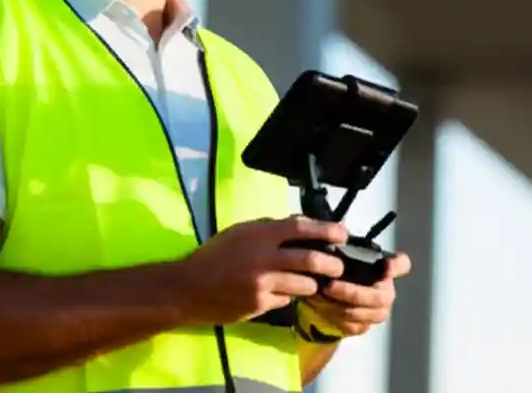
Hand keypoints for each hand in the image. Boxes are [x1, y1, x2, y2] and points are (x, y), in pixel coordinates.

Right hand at [174, 216, 348, 325]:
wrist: (188, 288)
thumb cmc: (214, 256)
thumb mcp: (240, 233)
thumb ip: (269, 229)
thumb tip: (300, 226)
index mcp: (259, 234)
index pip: (301, 228)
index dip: (326, 230)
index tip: (343, 233)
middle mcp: (264, 258)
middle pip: (311, 260)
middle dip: (332, 264)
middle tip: (338, 266)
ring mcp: (263, 284)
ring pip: (305, 285)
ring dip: (311, 284)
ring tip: (310, 282)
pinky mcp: (260, 305)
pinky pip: (286, 300)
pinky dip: (287, 297)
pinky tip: (277, 293)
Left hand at [299, 253, 411, 338]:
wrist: (327, 298)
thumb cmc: (339, 271)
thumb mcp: (339, 255)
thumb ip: (342, 248)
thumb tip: (334, 237)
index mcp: (385, 270)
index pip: (401, 265)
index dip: (396, 266)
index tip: (387, 266)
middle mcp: (386, 292)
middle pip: (380, 297)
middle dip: (353, 293)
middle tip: (330, 286)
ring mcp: (377, 312)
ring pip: (364, 314)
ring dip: (339, 307)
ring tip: (319, 297)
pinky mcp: (364, 326)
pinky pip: (353, 326)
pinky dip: (335, 318)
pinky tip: (320, 308)